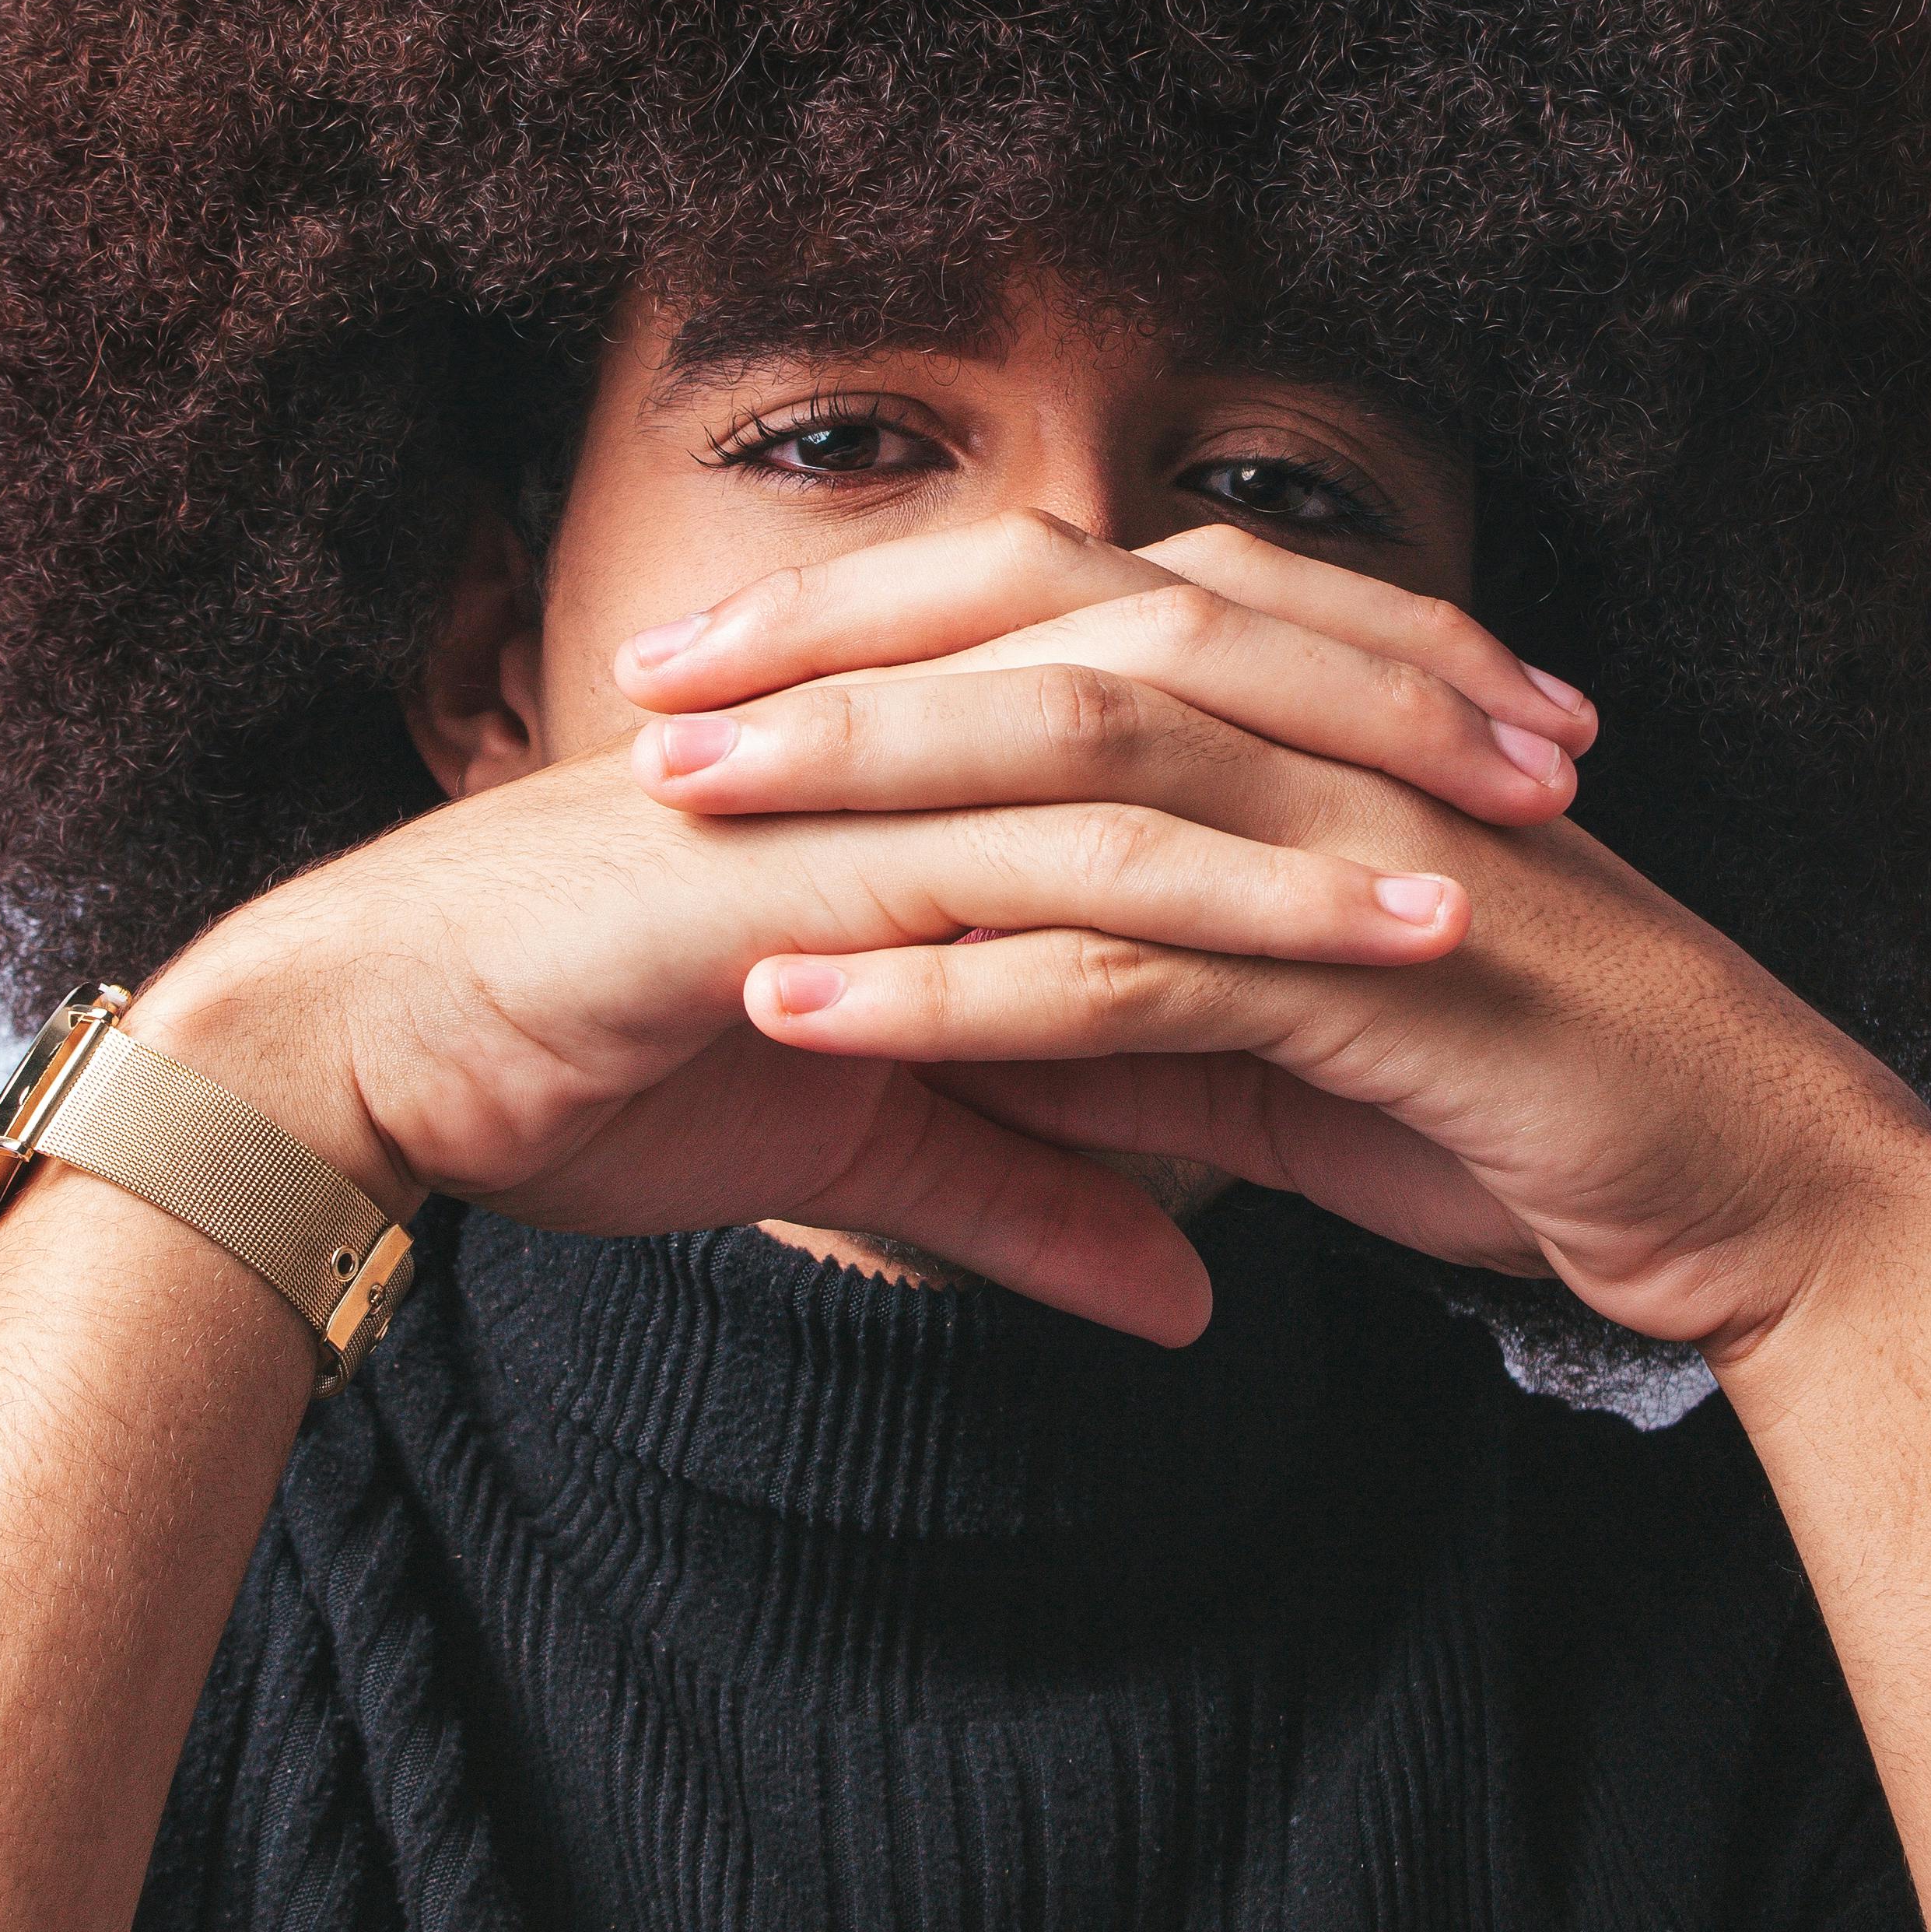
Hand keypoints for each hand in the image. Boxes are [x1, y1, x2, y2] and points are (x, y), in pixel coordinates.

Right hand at [133, 515, 1585, 1340]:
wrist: (358, 1062)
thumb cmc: (580, 1059)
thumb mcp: (858, 1131)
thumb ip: (1032, 1189)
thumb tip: (1193, 1289)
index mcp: (904, 740)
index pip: (1159, 662)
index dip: (1329, 679)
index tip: (1490, 740)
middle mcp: (900, 722)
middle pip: (1197, 642)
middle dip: (1396, 677)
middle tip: (1573, 734)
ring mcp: (862, 779)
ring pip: (1164, 737)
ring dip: (1365, 770)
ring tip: (1542, 823)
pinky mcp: (822, 870)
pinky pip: (1074, 871)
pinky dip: (1249, 896)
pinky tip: (1388, 932)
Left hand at [619, 518, 1930, 1357]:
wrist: (1758, 1191)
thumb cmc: (1526, 1094)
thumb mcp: (1286, 1030)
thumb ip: (1133, 992)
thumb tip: (954, 998)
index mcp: (1313, 715)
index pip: (1059, 607)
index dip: (872, 611)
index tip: (699, 653)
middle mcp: (1333, 737)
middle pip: (1047, 629)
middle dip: (830, 648)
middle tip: (640, 680)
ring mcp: (1363, 842)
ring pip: (1079, 756)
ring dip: (866, 778)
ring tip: (678, 805)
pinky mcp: (1383, 982)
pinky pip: (1137, 967)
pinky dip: (961, 985)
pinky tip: (810, 1009)